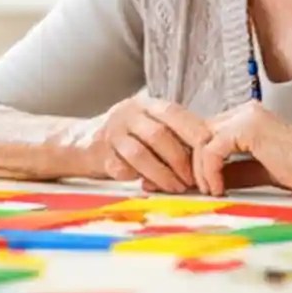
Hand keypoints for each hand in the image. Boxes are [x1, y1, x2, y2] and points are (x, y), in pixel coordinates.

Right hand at [95, 93, 211, 192]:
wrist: (80, 141)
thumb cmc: (126, 136)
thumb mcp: (148, 124)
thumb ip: (173, 133)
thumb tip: (209, 152)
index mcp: (146, 104)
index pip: (175, 113)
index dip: (195, 132)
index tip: (210, 153)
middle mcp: (128, 113)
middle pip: (160, 135)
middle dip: (181, 161)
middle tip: (194, 180)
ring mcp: (111, 132)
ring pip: (141, 154)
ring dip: (163, 175)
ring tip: (176, 188)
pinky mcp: (98, 153)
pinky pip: (121, 169)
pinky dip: (137, 179)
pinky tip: (147, 186)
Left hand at [190, 102, 291, 196]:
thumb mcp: (258, 171)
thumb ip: (234, 171)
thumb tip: (209, 182)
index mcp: (247, 119)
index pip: (207, 134)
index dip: (196, 159)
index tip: (194, 182)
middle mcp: (244, 112)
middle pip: (198, 133)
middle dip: (190, 162)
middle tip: (190, 187)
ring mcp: (245, 117)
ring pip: (201, 141)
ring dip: (199, 170)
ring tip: (208, 191)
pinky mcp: (247, 128)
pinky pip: (212, 150)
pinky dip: (210, 172)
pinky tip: (218, 189)